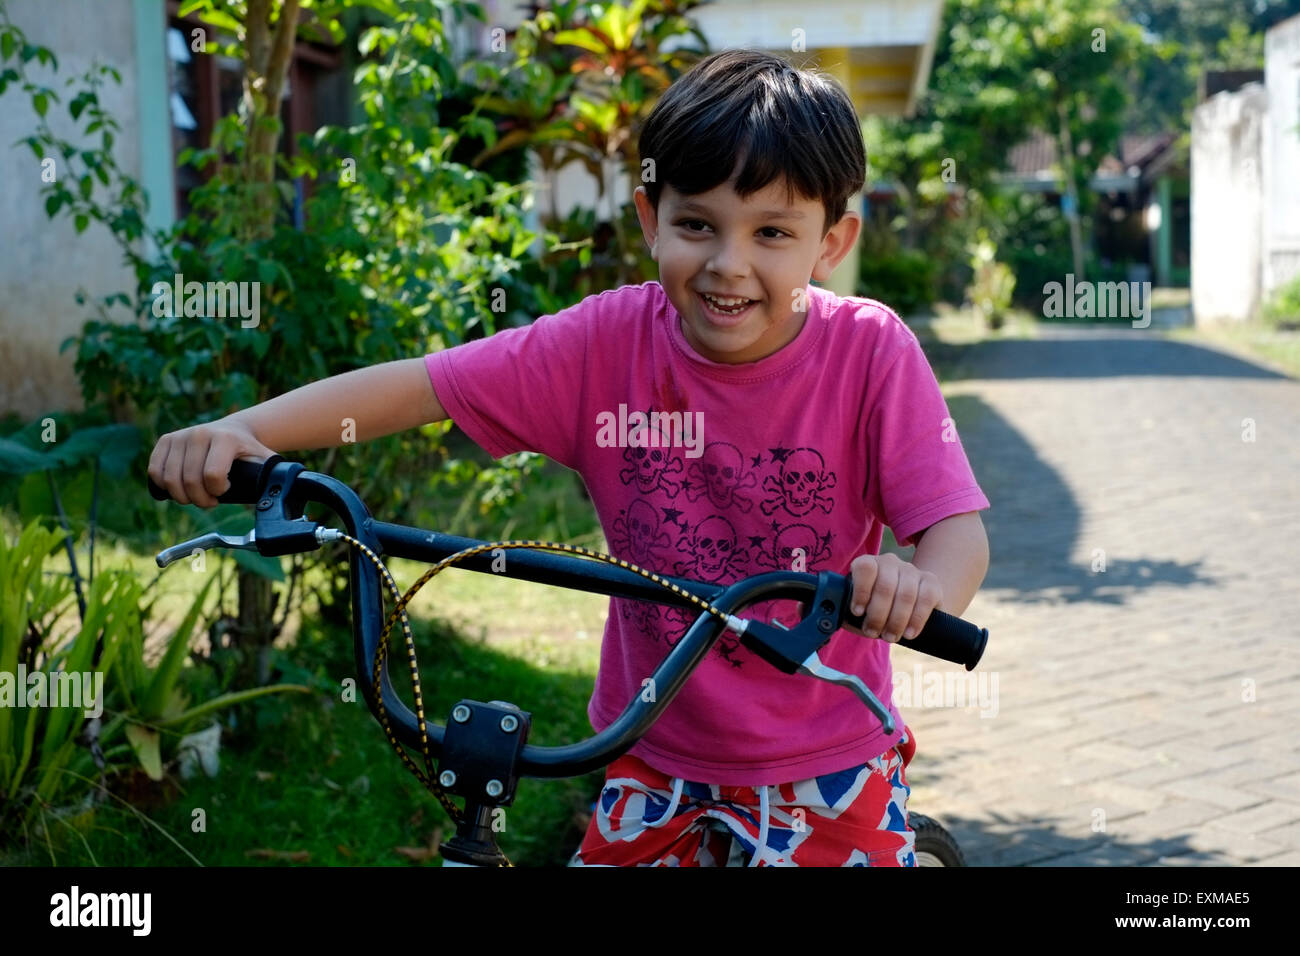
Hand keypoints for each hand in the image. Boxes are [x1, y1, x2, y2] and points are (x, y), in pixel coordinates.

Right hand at [148, 418, 276, 508]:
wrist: (235, 431)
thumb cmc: (250, 452)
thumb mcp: (266, 462)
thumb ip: (275, 476)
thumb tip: (286, 492)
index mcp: (226, 439)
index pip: (212, 476)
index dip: (217, 492)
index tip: (225, 492)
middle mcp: (200, 434)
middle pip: (189, 481)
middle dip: (200, 499)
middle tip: (211, 501)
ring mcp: (181, 435)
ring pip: (169, 479)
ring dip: (182, 496)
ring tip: (197, 495)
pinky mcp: (166, 440)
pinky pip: (155, 471)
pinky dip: (164, 486)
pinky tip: (180, 488)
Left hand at [844, 552, 942, 642]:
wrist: (907, 605)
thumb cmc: (875, 609)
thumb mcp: (859, 609)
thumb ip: (843, 610)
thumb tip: (822, 614)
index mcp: (869, 564)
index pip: (865, 568)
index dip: (861, 591)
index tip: (858, 612)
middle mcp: (890, 562)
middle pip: (885, 586)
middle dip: (878, 615)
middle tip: (873, 633)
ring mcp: (912, 570)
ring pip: (906, 594)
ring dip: (896, 621)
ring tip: (890, 637)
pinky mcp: (931, 581)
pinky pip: (926, 598)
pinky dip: (916, 619)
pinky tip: (909, 633)